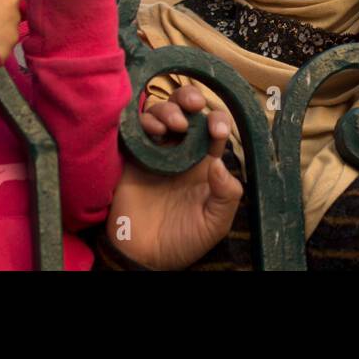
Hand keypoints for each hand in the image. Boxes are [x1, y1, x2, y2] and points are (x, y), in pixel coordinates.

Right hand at [108, 86, 243, 269]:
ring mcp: (155, 153)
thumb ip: (226, 194)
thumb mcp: (215, 222)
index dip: (217, 121)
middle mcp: (179, 152)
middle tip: (194, 104)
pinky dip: (145, 121)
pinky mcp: (131, 157)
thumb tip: (218, 162)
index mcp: (203, 164)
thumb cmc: (183, 242)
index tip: (217, 129)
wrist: (144, 259)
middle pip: (185, 111)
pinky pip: (135, 129)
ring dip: (169, 109)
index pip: (213, 130)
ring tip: (175, 124)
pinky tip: (155, 131)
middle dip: (190, 99)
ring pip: (161, 113)